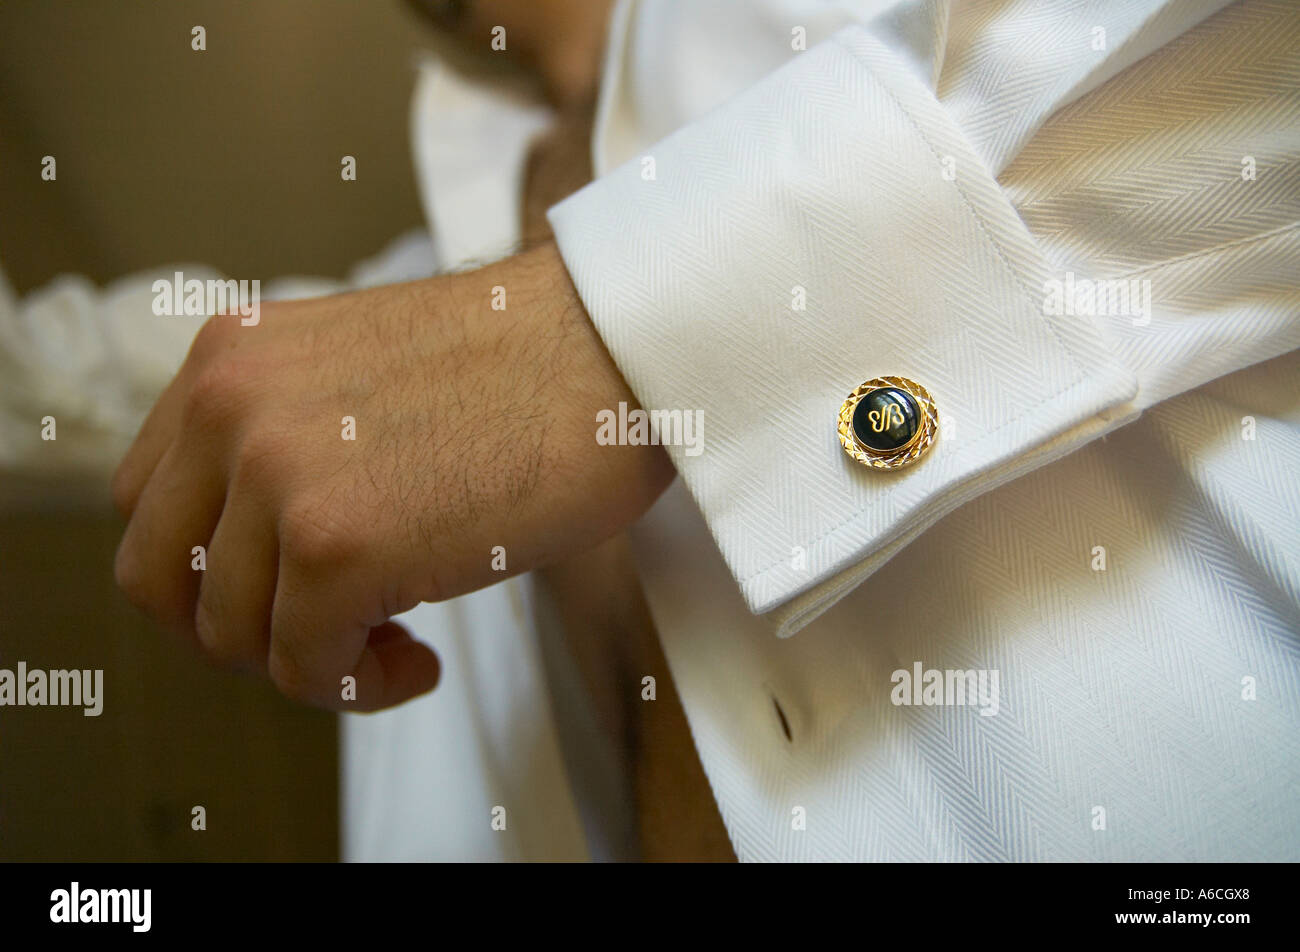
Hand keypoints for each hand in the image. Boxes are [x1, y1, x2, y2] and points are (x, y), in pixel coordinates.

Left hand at [112, 240, 673, 710]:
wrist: (618, 344)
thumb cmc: (526, 367)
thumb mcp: (358, 377)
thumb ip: (288, 439)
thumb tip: (269, 555)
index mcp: (230, 360)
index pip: (148, 503)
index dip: (207, 569)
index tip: (286, 590)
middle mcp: (230, 407)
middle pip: (157, 578)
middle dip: (235, 629)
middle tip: (321, 634)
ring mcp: (279, 476)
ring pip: (232, 636)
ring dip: (312, 662)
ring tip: (394, 642)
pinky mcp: (340, 546)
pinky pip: (307, 668)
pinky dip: (359, 688)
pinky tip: (418, 662)